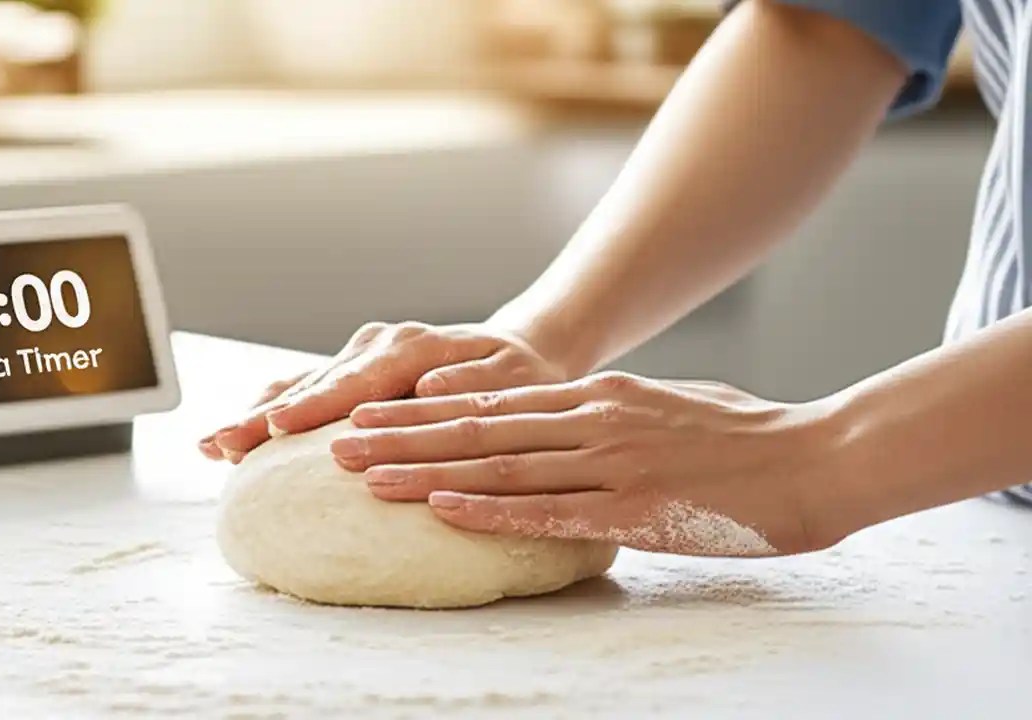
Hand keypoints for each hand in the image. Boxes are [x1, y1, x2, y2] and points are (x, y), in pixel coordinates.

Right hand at [198, 321, 566, 461]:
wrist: (518, 353)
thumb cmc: (521, 376)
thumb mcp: (515, 380)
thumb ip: (475, 386)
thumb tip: (431, 388)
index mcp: (414, 346)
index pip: (356, 379)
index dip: (315, 404)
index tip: (277, 426)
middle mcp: (378, 345)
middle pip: (313, 384)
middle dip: (265, 416)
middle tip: (223, 444)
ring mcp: (359, 357)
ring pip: (299, 387)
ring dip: (254, 416)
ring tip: (211, 446)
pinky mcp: (351, 375)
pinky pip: (303, 394)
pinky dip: (268, 415)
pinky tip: (230, 441)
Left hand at [331, 373, 845, 556]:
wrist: (819, 457)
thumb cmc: (745, 436)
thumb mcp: (667, 404)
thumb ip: (611, 410)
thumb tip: (577, 414)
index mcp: (598, 394)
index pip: (492, 400)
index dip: (424, 408)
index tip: (371, 412)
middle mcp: (593, 419)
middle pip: (477, 427)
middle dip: (402, 436)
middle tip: (340, 443)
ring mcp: (611, 461)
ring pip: (499, 465)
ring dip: (426, 472)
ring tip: (368, 477)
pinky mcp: (636, 508)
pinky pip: (549, 511)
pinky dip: (491, 510)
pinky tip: (445, 509)